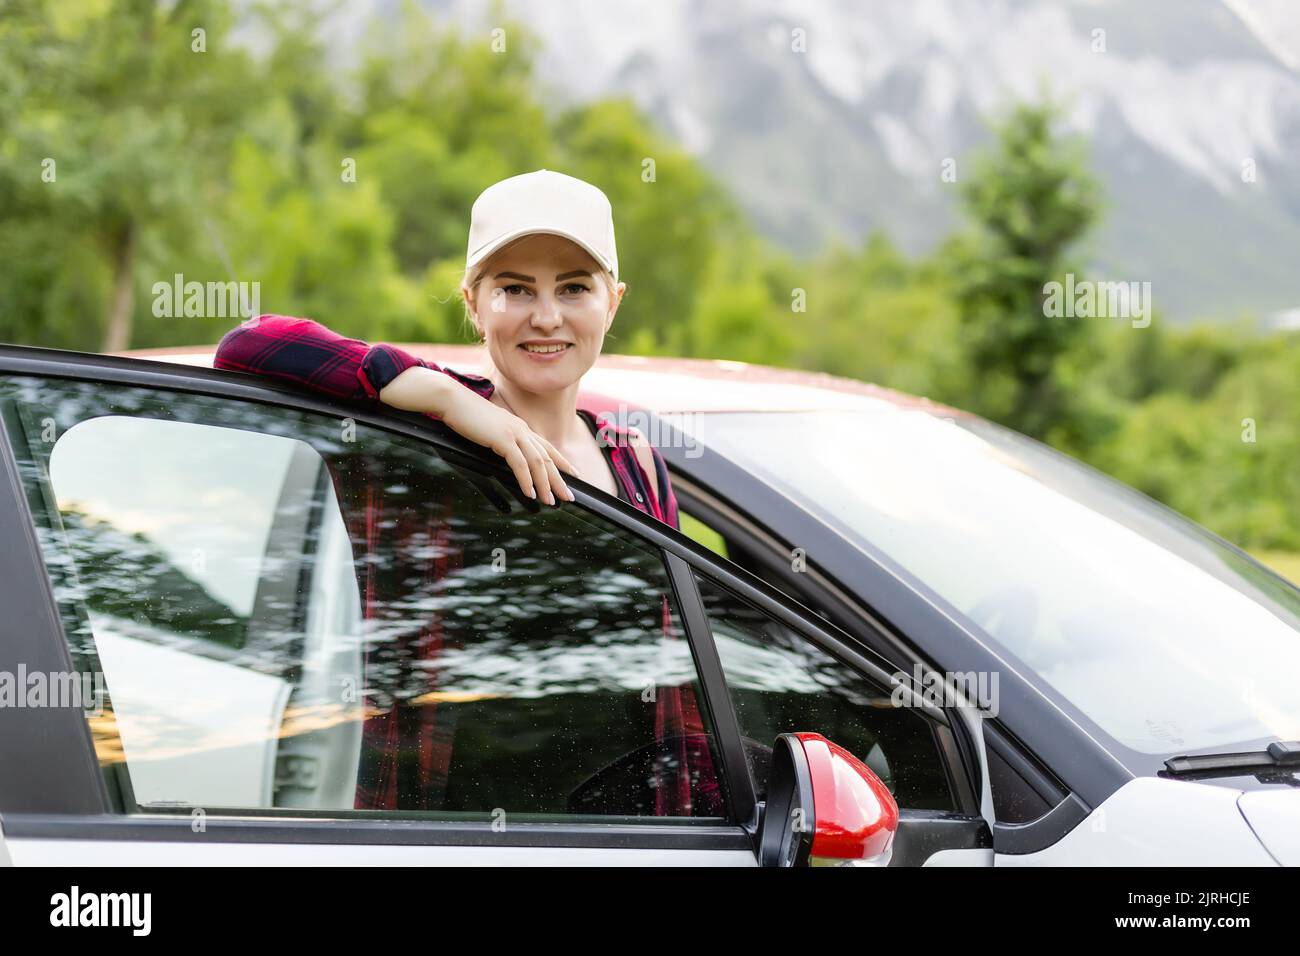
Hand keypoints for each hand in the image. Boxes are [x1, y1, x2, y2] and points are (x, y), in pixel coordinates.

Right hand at [439, 388, 577, 504]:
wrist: (452, 400)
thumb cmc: (466, 416)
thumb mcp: (490, 430)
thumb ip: (502, 440)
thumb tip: (506, 455)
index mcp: (520, 427)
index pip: (547, 447)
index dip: (562, 461)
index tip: (574, 474)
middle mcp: (521, 429)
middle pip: (547, 458)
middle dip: (559, 479)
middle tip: (569, 497)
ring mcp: (514, 433)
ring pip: (538, 463)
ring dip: (545, 484)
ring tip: (550, 501)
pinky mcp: (502, 438)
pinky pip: (520, 464)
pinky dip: (526, 480)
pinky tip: (530, 493)